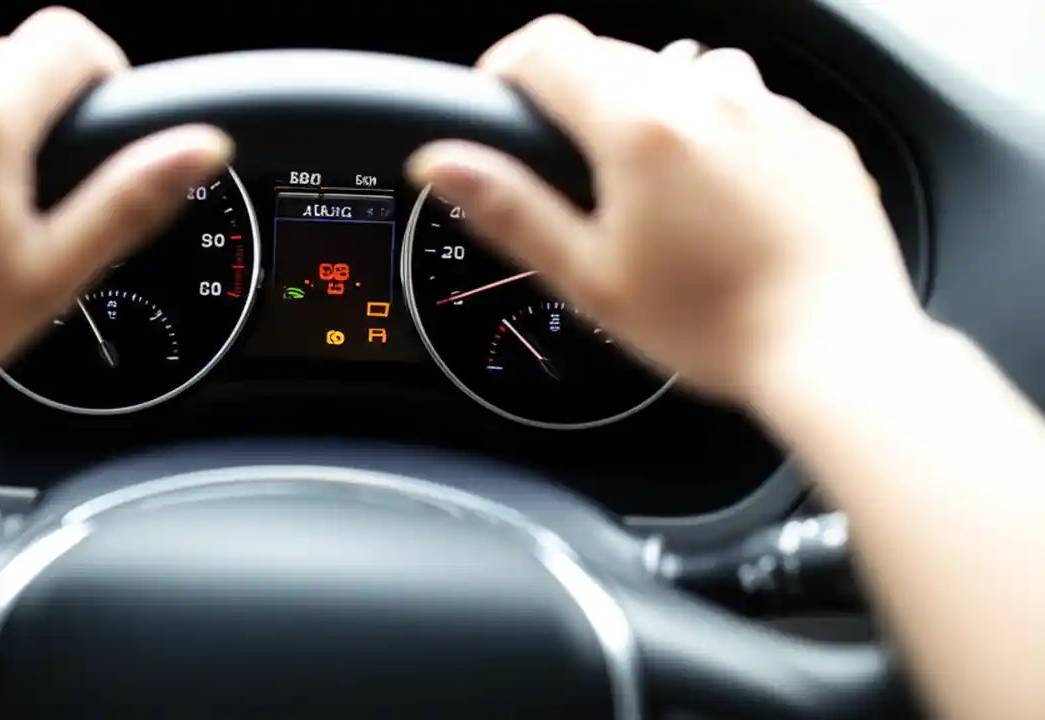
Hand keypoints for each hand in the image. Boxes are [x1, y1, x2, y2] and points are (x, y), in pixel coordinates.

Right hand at [407, 16, 926, 402]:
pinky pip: (747, 105)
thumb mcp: (588, 278)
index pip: (548, 48)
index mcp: (642, 126)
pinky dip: (718, 133)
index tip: (499, 95)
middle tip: (575, 173)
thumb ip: (510, 209)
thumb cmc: (716, 325)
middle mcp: (710, 96)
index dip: (507, 64)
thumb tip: (442, 163)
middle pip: (614, 56)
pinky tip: (719, 202)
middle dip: (579, 97)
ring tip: (654, 189)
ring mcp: (770, 109)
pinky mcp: (813, 133)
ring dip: (652, 108)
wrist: (836, 351)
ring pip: (684, 72)